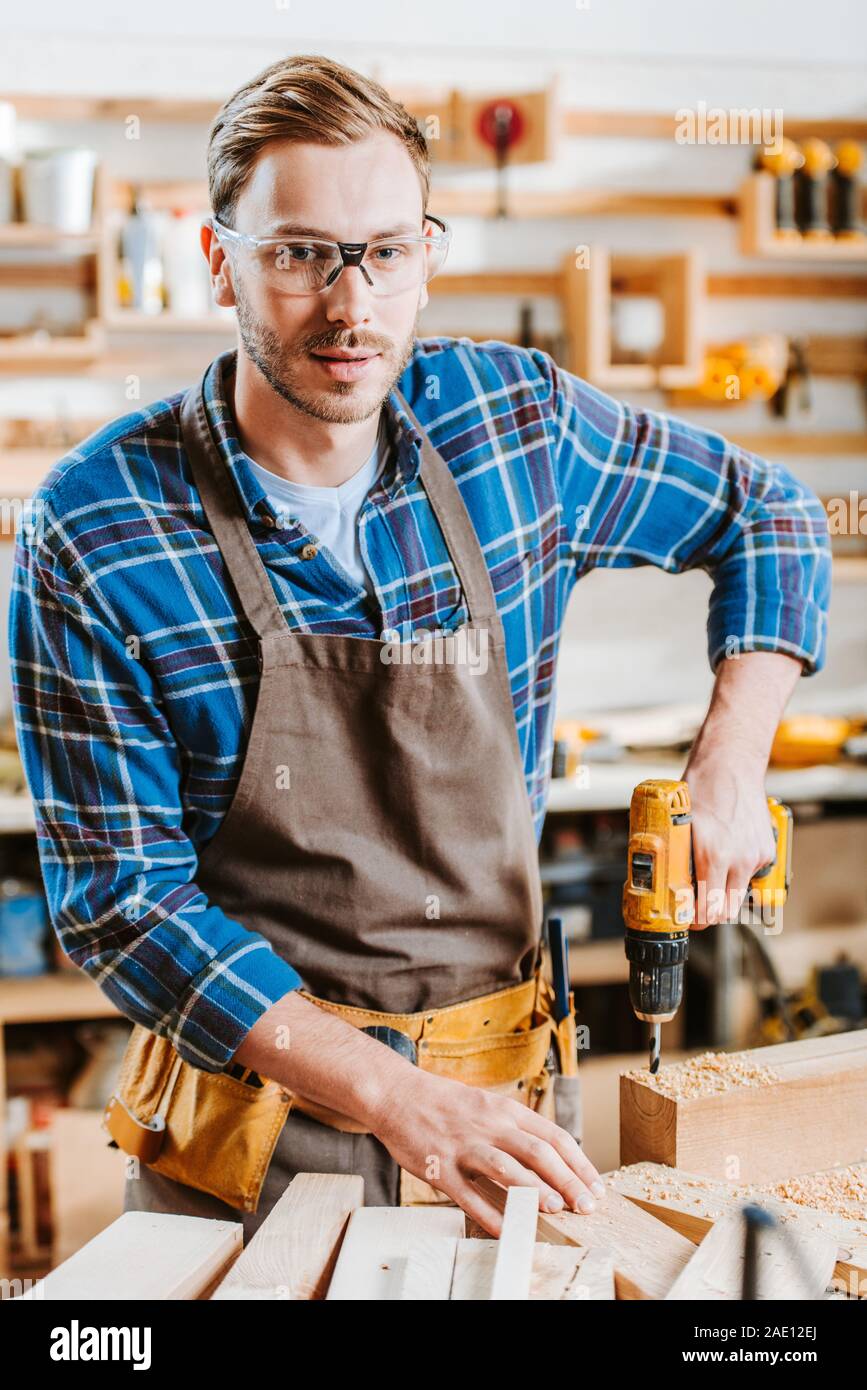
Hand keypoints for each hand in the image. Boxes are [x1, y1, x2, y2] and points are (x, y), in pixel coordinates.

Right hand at [368, 1066, 604, 1236]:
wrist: (397, 1095)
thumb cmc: (446, 1105)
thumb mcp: (487, 1106)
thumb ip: (516, 1131)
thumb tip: (552, 1163)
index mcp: (505, 1110)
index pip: (553, 1136)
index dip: (579, 1163)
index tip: (596, 1186)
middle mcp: (489, 1126)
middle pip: (538, 1152)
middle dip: (568, 1181)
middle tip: (586, 1206)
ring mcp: (464, 1147)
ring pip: (506, 1169)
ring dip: (535, 1191)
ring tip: (557, 1209)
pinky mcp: (439, 1167)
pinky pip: (469, 1196)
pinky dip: (491, 1215)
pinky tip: (509, 1231)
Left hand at [682, 755, 776, 927]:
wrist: (731, 766)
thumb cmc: (701, 789)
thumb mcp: (678, 826)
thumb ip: (677, 856)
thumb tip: (665, 881)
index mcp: (713, 855)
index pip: (707, 908)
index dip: (695, 919)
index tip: (686, 918)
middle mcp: (738, 860)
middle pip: (725, 910)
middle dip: (708, 913)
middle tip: (694, 907)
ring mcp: (755, 856)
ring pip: (739, 895)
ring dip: (723, 896)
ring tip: (708, 884)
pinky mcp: (766, 851)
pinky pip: (751, 876)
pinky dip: (738, 875)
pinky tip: (726, 860)